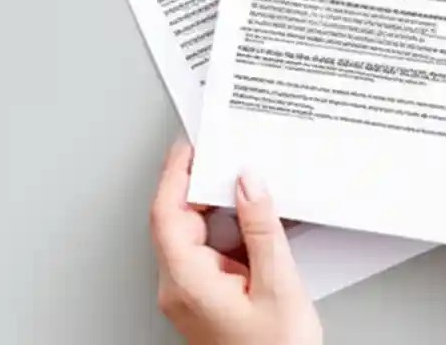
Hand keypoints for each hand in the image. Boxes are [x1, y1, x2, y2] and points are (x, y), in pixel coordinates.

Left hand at [149, 141, 321, 344]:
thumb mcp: (278, 283)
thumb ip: (262, 227)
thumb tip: (248, 182)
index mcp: (187, 282)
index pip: (167, 213)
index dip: (175, 174)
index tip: (191, 145)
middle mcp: (179, 289)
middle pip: (175, 221)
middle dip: (197, 185)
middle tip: (223, 153)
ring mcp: (189, 296)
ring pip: (191, 236)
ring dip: (214, 208)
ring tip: (243, 183)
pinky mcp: (205, 299)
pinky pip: (206, 253)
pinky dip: (225, 230)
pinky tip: (251, 221)